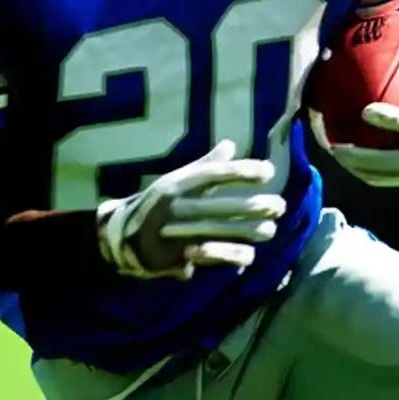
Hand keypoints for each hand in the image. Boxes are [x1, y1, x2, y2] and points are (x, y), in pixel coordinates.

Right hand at [97, 140, 286, 280]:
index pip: (211, 174)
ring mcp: (173, 232)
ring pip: (214, 231)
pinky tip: (250, 255)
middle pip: (216, 205)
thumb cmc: (157, 204)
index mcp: (175, 183)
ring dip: (245, 232)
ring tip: (271, 230)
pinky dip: (228, 255)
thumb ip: (206, 166)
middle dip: (250, 206)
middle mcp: (173, 206)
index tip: (268, 171)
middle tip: (279, 205)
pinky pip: (206, 255)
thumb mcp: (177, 181)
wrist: (119, 235)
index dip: (239, 172)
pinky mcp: (174, 255)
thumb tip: (230, 144)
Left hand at [328, 52, 398, 189]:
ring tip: (337, 157)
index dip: (389, 120)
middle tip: (334, 146)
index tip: (365, 111)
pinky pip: (393, 180)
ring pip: (386, 178)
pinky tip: (354, 163)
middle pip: (388, 165)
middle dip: (358, 159)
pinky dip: (371, 173)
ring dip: (359, 170)